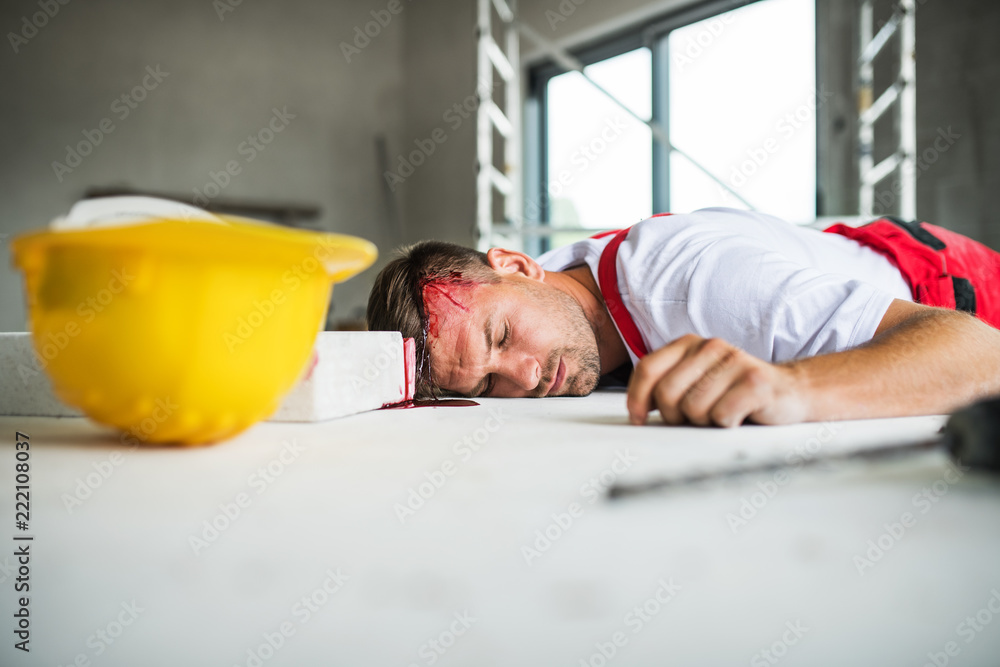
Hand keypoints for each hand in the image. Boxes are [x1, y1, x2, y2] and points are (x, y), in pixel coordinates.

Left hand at [626, 335, 807, 426]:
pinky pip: (720, 416)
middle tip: (696, 418)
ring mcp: (734, 361)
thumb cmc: (736, 393)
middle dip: (676, 416)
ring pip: (693, 408)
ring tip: (721, 414)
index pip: (647, 369)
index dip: (637, 398)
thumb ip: (666, 387)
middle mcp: (710, 347)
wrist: (789, 393)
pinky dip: (726, 425)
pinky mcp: (755, 381)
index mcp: (690, 344)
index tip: (639, 418)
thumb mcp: (696, 383)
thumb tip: (635, 410)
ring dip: (705, 422)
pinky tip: (739, 417)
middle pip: (666, 393)